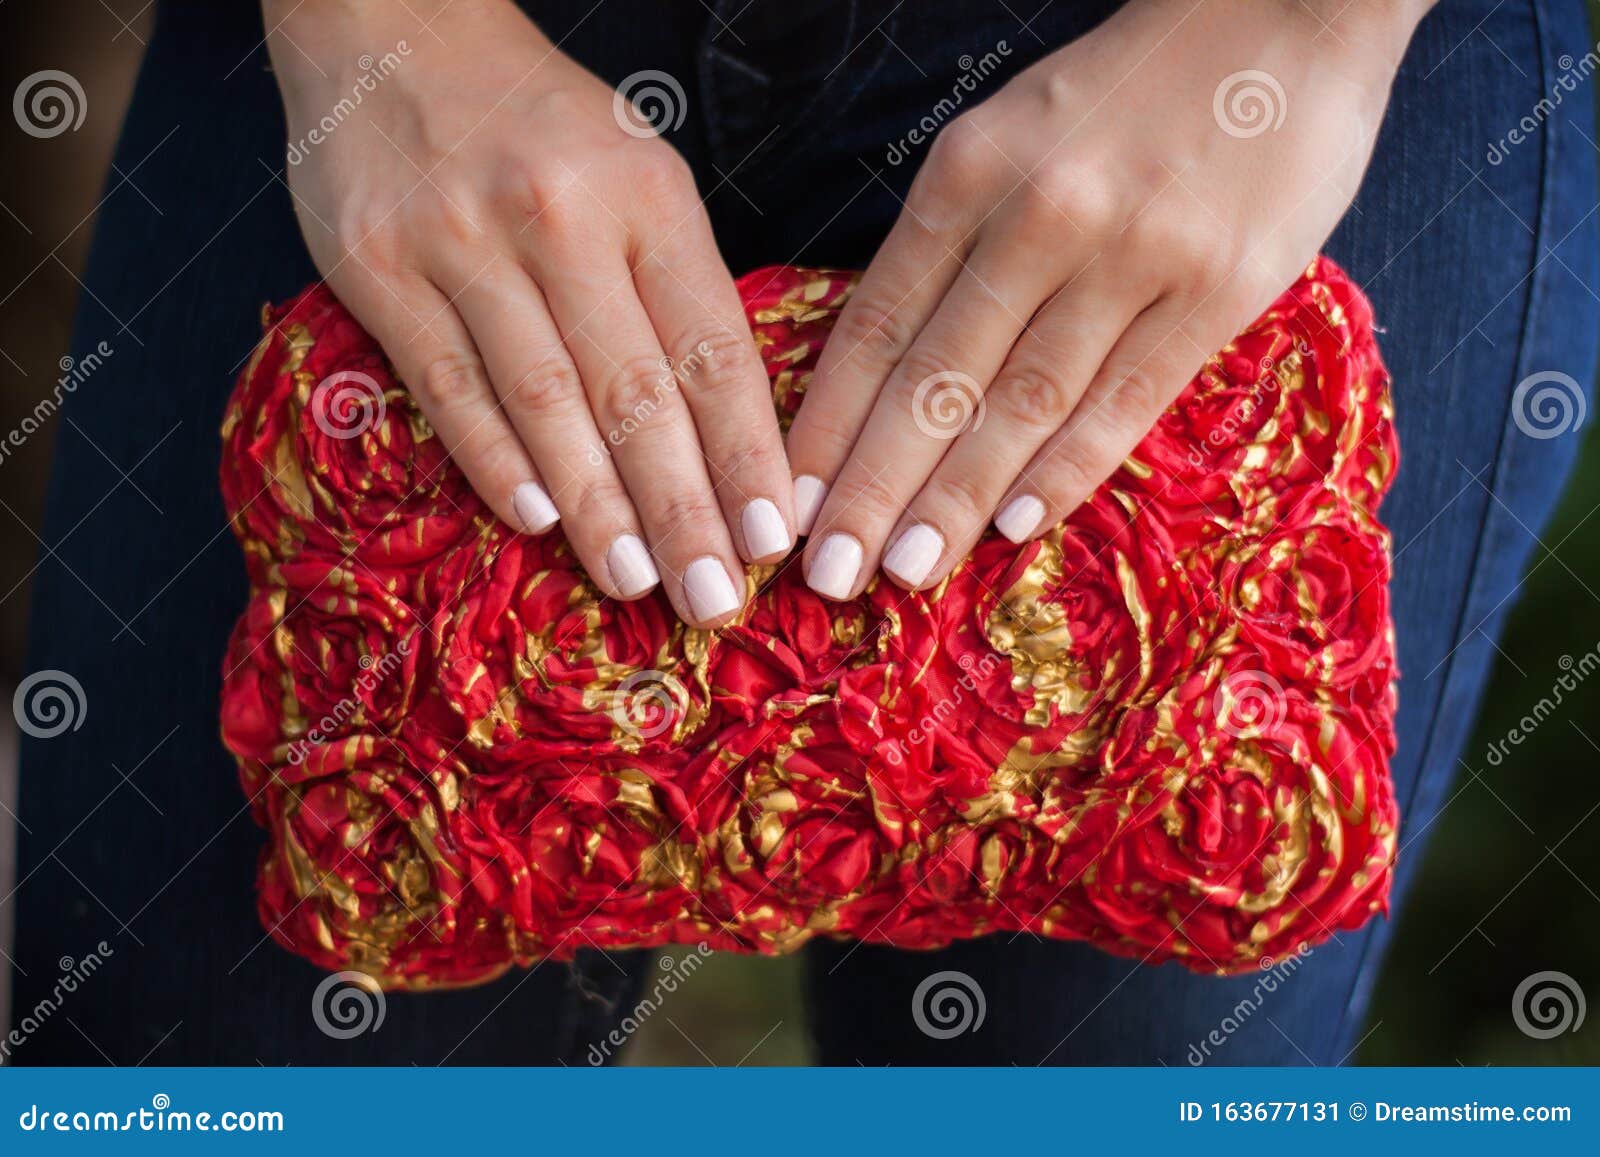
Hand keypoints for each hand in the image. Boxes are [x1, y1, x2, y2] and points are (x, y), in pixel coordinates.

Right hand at [266, 0, 795, 626]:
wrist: (391, 26)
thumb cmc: (540, 122)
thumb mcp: (638, 171)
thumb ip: (677, 285)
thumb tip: (726, 430)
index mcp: (645, 194)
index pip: (711, 348)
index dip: (746, 453)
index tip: (773, 538)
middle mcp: (560, 218)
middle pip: (636, 392)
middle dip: (684, 510)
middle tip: (715, 600)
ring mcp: (463, 243)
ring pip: (545, 402)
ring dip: (597, 507)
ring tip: (636, 582)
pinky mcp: (379, 269)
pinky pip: (448, 384)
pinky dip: (493, 459)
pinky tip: (536, 520)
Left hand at [786, 0, 1428, 598]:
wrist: (1287, 5)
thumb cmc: (1127, 86)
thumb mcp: (1010, 133)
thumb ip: (956, 240)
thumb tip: (891, 369)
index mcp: (970, 170)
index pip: (878, 322)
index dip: (829, 423)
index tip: (791, 502)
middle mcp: (1040, 214)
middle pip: (937, 377)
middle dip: (874, 485)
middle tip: (830, 573)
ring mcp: (1132, 252)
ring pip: (1023, 401)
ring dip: (957, 497)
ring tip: (907, 572)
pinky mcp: (1219, 286)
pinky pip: (1128, 398)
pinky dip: (1068, 467)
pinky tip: (1018, 528)